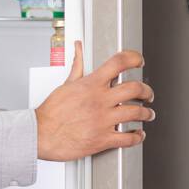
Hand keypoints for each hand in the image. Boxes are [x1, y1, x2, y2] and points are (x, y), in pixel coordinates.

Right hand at [34, 41, 154, 161]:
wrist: (40, 134)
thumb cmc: (50, 113)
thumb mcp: (65, 84)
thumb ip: (77, 66)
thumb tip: (78, 49)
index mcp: (91, 85)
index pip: (119, 62)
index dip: (134, 58)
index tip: (139, 61)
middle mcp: (100, 101)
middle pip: (136, 88)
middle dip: (146, 91)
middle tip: (147, 94)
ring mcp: (103, 120)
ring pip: (137, 113)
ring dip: (146, 114)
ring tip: (147, 114)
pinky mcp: (103, 139)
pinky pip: (129, 138)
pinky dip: (138, 136)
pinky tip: (138, 134)